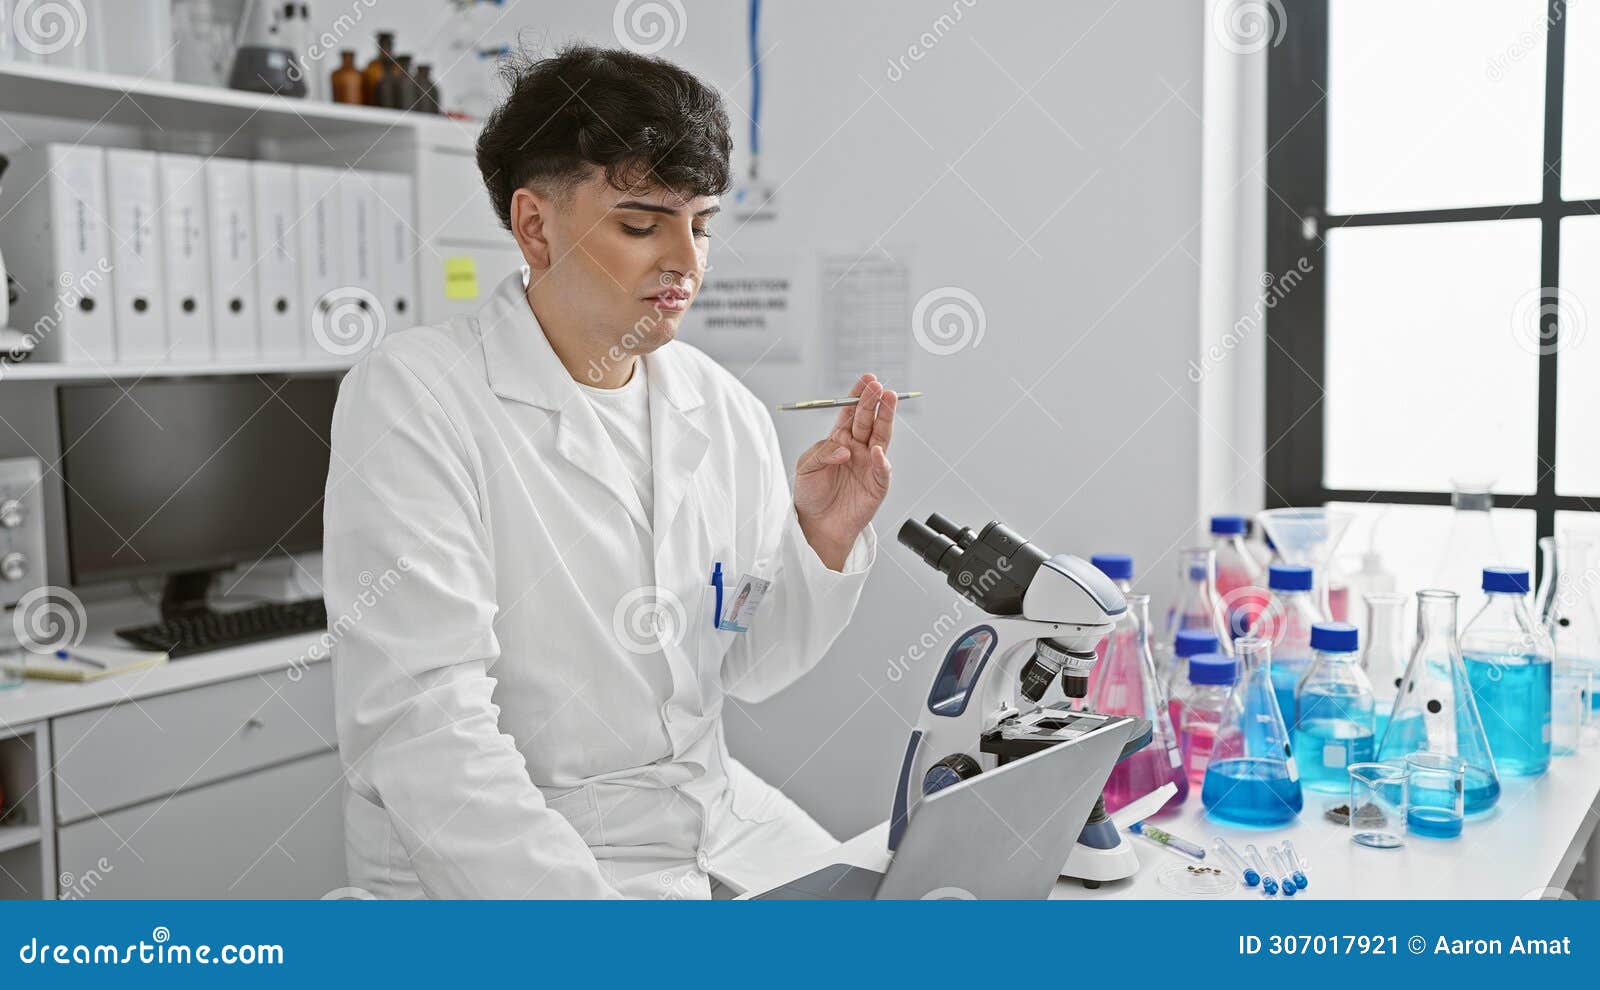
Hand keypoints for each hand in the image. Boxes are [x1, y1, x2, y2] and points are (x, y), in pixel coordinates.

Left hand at [793, 374, 895, 569]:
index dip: (858, 396)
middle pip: (868, 420)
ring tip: (890, 399)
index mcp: (839, 439)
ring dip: (886, 418)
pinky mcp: (878, 484)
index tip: (866, 380)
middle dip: (874, 401)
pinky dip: (883, 460)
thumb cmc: (811, 494)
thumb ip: (823, 452)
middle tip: (879, 386)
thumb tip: (845, 449)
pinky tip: (878, 450)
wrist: (817, 525)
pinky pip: (883, 469)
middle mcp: (857, 448)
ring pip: (881, 436)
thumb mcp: (806, 467)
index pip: (851, 412)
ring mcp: (870, 464)